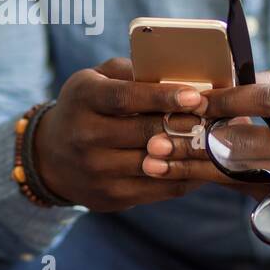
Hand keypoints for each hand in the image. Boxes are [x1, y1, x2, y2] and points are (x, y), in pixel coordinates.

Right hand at [33, 57, 227, 210]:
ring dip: (191, 154)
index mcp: (83, 99)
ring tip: (218, 140)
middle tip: (219, 117)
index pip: (125, 98)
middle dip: (186, 125)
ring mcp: (96, 171)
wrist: (50, 156)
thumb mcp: (97, 79)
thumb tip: (180, 72)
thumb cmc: (86, 106)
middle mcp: (84, 136)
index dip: (162, 97)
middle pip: (145, 133)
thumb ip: (132, 72)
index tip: (195, 96)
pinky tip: (204, 163)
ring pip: (157, 165)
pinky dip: (186, 176)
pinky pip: (159, 188)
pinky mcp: (110, 197)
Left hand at [141, 64, 269, 217]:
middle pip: (246, 145)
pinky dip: (217, 183)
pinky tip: (183, 176)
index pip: (261, 101)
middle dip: (198, 140)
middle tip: (158, 136)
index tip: (187, 99)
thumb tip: (224, 79)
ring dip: (195, 168)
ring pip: (242, 175)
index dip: (221, 100)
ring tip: (156, 161)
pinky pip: (252, 193)